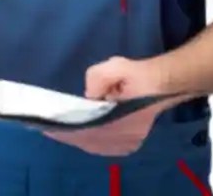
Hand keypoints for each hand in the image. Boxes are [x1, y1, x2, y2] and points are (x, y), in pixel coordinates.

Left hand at [43, 56, 187, 156]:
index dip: (65, 131)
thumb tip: (88, 95)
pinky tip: (80, 133)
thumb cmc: (139, 75)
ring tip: (60, 128)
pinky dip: (90, 141)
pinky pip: (104, 147)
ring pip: (96, 146)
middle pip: (89, 142)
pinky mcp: (130, 143)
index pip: (87, 133)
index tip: (47, 127)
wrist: (165, 83)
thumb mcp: (117, 66)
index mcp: (122, 123)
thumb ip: (98, 77)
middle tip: (49, 126)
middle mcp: (125, 139)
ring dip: (78, 138)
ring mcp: (129, 143)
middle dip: (68, 135)